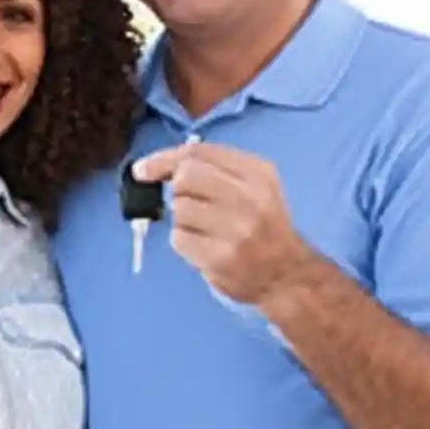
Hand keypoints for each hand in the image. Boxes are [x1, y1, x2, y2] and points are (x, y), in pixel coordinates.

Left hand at [133, 142, 312, 304]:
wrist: (286, 275)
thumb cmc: (261, 226)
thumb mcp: (253, 186)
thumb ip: (212, 169)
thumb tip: (151, 167)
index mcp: (258, 173)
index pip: (199, 153)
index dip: (164, 159)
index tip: (143, 170)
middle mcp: (251, 197)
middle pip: (186, 176)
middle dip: (178, 190)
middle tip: (190, 205)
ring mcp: (237, 229)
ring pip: (179, 209)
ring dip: (183, 220)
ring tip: (206, 230)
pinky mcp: (221, 257)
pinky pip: (178, 238)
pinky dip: (184, 242)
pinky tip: (204, 247)